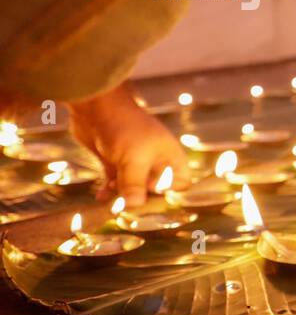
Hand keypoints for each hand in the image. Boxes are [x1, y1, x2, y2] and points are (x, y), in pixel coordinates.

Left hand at [68, 83, 191, 206]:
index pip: (180, 182)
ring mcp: (134, 160)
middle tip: (130, 209)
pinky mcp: (115, 161)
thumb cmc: (124, 128)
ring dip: (123, 197)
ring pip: (133, 186)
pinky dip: (110, 190)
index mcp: (169, 157)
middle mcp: (155, 160)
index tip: (155, 202)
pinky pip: (116, 182)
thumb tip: (135, 207)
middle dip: (144, 199)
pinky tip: (101, 197)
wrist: (96, 105)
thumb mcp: (133, 159)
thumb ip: (135, 185)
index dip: (171, 194)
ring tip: (113, 203)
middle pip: (155, 188)